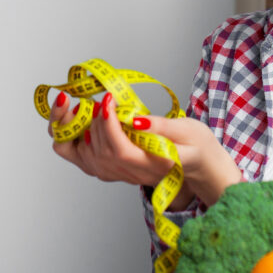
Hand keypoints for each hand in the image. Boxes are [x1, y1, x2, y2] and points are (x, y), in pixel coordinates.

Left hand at [49, 92, 241, 207]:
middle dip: (94, 120)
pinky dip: (73, 137)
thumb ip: (162, 126)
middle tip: (100, 98)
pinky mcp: (111, 169)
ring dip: (80, 127)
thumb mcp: (189, 131)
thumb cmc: (197, 145)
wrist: (199, 165)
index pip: (120, 151)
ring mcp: (118, 174)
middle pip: (99, 151)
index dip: (109, 124)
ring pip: (85, 156)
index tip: (109, 99)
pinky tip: (80, 118)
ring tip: (89, 105)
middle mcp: (131, 174)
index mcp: (153, 165)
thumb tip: (136, 119)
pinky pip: (81, 158)